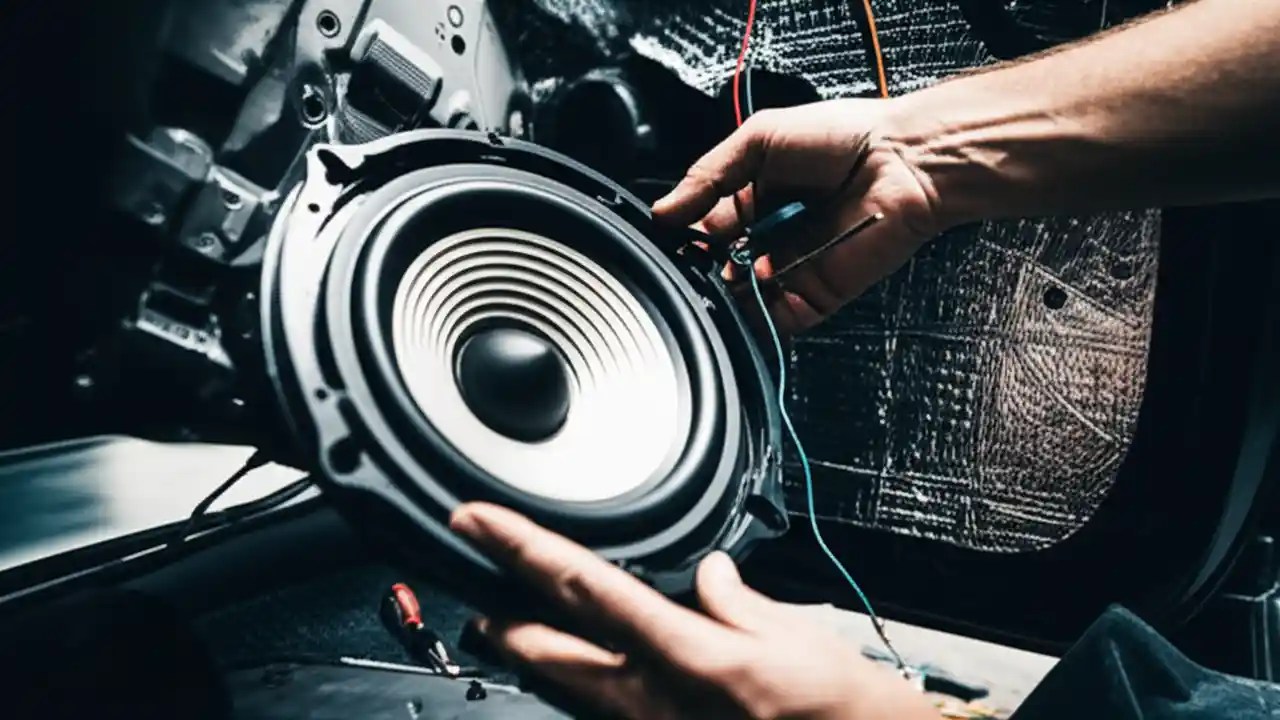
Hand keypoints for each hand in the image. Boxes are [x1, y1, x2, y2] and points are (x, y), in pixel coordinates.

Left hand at [450, 503, 939, 719]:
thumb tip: (708, 576)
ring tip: (506, 626)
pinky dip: (577, 687)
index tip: (478, 520)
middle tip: (473, 587)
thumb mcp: (795, 637)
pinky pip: (602, 714)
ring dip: (531, 656)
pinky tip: (576, 672)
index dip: (521, 547)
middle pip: (546, 652)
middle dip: (499, 619)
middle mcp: (654, 701)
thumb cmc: (841, 709)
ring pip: (564, 690)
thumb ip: (735, 602)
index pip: (582, 585)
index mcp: (686, 654)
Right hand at [652, 99, 942, 335]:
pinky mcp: (817, 296)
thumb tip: (662, 211)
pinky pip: (778, 319)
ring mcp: (792, 269)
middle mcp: (772, 237)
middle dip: (701, 267)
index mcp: (756, 198)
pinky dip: (757, 315)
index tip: (668, 238)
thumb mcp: (759, 139)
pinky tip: (751, 288)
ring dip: (725, 293)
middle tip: (692, 259)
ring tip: (719, 274)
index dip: (685, 235)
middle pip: (719, 267)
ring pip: (742, 299)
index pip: (706, 227)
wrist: (903, 161)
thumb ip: (708, 176)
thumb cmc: (843, 138)